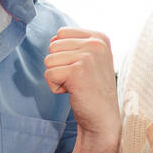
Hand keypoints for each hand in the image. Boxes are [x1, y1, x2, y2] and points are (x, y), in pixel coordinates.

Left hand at [43, 27, 120, 142]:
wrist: (103, 118)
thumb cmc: (93, 90)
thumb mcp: (92, 59)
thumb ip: (76, 44)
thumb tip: (52, 39)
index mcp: (100, 37)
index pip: (61, 33)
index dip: (63, 53)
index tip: (81, 69)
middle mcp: (96, 44)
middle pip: (53, 45)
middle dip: (59, 65)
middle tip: (78, 79)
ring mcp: (88, 57)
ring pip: (49, 60)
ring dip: (57, 76)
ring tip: (76, 85)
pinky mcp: (77, 72)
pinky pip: (49, 74)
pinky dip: (56, 87)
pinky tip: (73, 92)